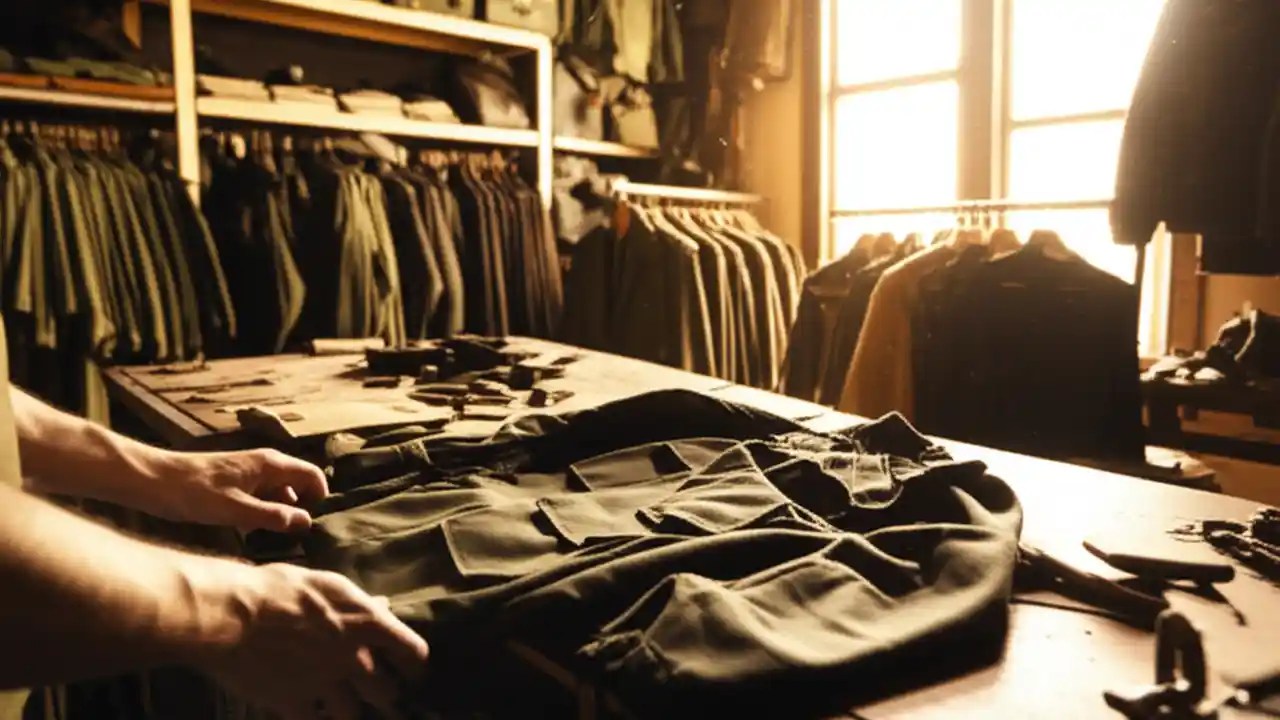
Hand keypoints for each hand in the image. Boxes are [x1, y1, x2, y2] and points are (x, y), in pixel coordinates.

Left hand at [157, 449, 328, 532]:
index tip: (312, 524)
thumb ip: (273, 516)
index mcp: (270, 464)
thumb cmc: (193, 494)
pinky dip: (262, 509)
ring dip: (279, 510)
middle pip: (298, 482)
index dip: (320, 497)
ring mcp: (248, 470)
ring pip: (278, 489)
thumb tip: (306, 522)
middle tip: (292, 536)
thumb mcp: (236, 511)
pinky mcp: (233, 480)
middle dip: (301, 507)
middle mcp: (264, 463)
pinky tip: (247, 529)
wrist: (152, 480)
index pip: (312, 474)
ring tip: (269, 536)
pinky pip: (260, 493)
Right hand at [195, 563, 428, 719]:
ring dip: (352, 711)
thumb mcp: (328, 585)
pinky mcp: (293, 703)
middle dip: (386, 694)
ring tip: (347, 707)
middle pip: (387, 692)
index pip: (413, 652)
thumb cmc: (279, 588)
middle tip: (380, 693)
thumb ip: (359, 603)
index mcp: (367, 624)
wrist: (233, 613)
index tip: (411, 669)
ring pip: (353, 714)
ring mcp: (324, 684)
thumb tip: (384, 607)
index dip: (415, 663)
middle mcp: (353, 658)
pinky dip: (314, 719)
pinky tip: (312, 714)